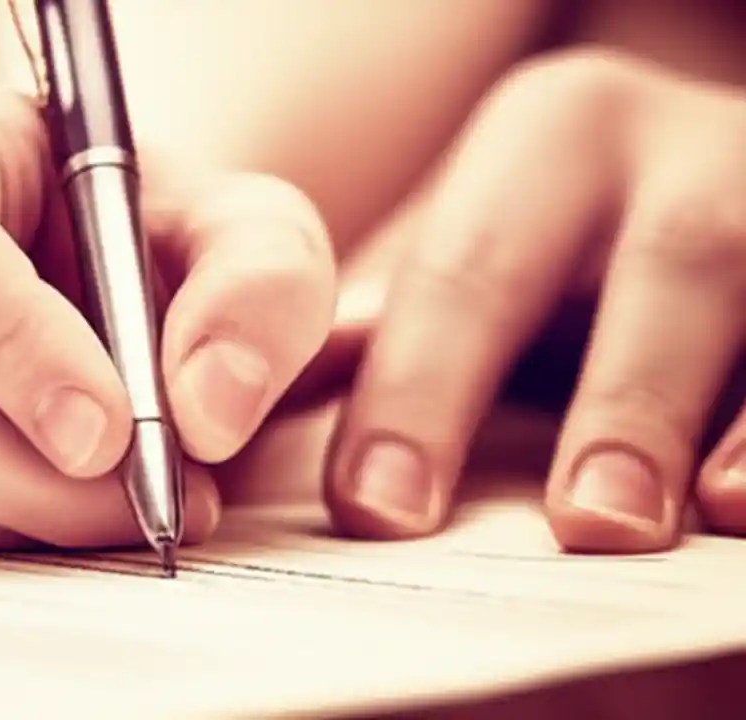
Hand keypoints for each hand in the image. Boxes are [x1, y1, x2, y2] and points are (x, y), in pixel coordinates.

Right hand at [0, 81, 334, 548]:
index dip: (2, 339)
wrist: (111, 294)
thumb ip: (259, 285)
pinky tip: (75, 511)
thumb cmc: (161, 244)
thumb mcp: (246, 231)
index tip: (108, 429)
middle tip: (153, 498)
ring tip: (140, 501)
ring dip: (29, 518)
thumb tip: (208, 406)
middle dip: (28, 471)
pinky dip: (1, 541)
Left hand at [323, 48, 745, 551]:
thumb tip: (244, 420)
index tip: (377, 507)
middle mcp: (673, 150)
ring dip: (707, 419)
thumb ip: (384, 332)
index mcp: (549, 139)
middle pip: (657, 274)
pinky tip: (745, 509)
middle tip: (576, 528)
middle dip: (613, 405)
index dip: (421, 394)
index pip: (467, 275)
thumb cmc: (556, 245)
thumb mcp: (470, 255)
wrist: (689, 174)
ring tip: (660, 522)